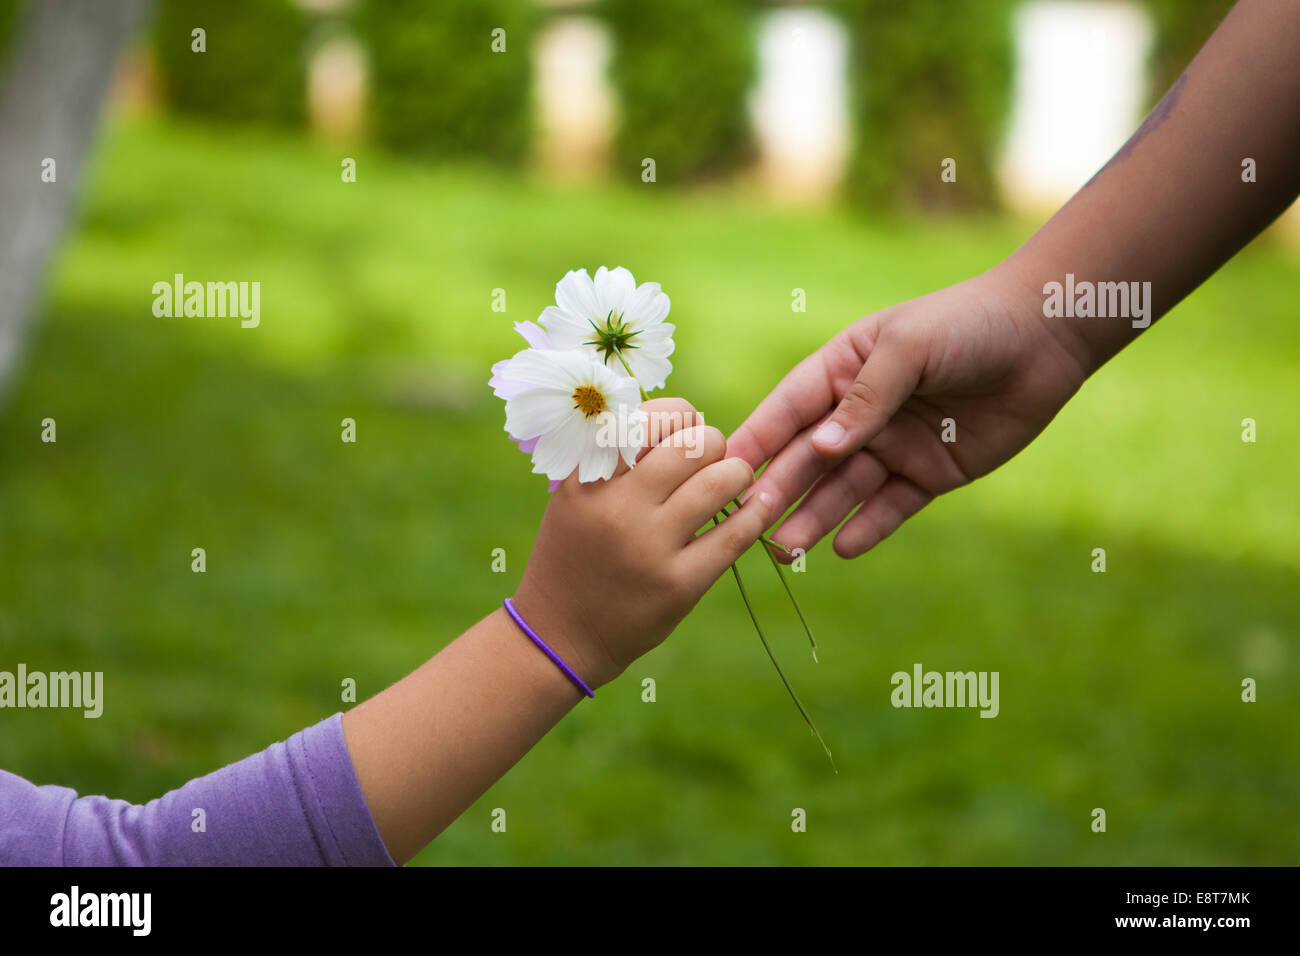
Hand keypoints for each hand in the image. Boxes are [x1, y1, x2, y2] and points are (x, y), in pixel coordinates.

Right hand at [513, 398, 773, 687]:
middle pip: (693, 444)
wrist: (558, 634)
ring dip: (738, 473)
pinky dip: (756, 513)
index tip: (686, 431)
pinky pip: (735, 535)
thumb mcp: (575, 496)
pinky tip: (758, 506)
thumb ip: (617, 459)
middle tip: (714, 457)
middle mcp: (617, 507)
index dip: (681, 416)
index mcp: (587, 476)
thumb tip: (689, 423)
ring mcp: (649, 547)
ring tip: (735, 479)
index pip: (652, 418)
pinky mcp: (678, 585)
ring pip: (720, 482)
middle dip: (714, 443)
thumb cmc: (573, 554)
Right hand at [727, 267, 1092, 559]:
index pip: (786, 410)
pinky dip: (868, 528)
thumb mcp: (909, 347)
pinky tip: (844, 548)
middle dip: (778, 491)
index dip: (755, 441)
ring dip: (814, 518)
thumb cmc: (968, 324)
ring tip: (787, 551)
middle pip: (808, 458)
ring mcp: (892, 446)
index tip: (720, 472)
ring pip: (843, 490)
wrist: (1046, 336)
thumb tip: (823, 446)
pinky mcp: (928, 473)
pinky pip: (891, 507)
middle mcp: (858, 413)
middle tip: (750, 526)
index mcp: (841, 369)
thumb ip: (866, 397)